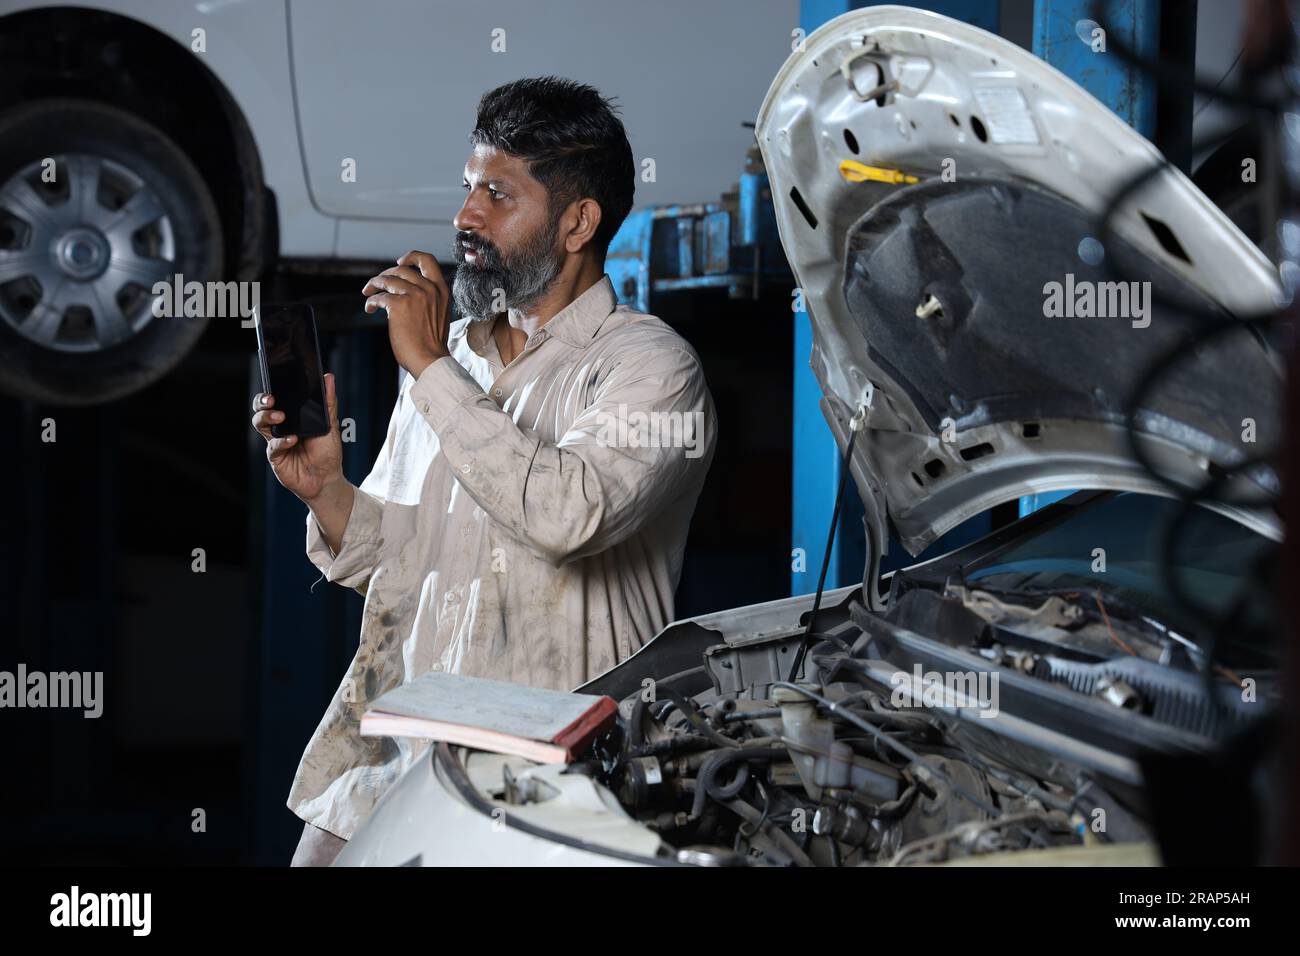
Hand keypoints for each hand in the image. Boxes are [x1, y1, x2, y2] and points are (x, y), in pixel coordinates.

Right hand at [251, 372, 345, 503]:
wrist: (327, 479)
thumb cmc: (327, 452)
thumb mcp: (331, 425)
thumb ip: (328, 403)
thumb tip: (328, 377)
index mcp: (292, 417)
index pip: (275, 400)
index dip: (270, 391)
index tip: (274, 383)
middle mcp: (280, 428)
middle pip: (262, 409)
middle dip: (262, 402)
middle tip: (271, 399)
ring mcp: (276, 441)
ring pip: (260, 424)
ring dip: (268, 417)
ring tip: (281, 416)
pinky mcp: (276, 457)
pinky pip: (273, 446)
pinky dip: (282, 441)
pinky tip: (292, 439)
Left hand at [363, 250, 451, 377]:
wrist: (430, 360)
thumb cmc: (432, 343)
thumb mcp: (439, 312)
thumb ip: (429, 297)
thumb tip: (406, 287)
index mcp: (441, 289)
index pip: (427, 260)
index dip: (411, 256)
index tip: (399, 262)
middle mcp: (429, 288)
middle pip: (401, 269)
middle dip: (384, 275)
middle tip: (376, 284)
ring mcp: (415, 295)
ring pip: (387, 280)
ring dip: (373, 285)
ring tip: (368, 293)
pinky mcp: (399, 305)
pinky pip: (379, 297)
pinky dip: (371, 302)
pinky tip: (370, 309)